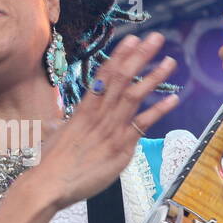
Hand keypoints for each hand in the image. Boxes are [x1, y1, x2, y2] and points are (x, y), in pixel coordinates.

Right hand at [30, 31, 179, 209]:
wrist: (49, 184)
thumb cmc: (49, 163)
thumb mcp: (54, 136)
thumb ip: (62, 127)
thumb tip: (56, 126)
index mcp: (83, 109)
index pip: (104, 74)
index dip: (120, 55)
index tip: (132, 39)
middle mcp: (99, 114)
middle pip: (122, 78)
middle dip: (140, 56)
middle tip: (156, 38)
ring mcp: (111, 130)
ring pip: (134, 96)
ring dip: (153, 77)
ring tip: (169, 62)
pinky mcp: (120, 147)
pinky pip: (142, 125)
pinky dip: (158, 111)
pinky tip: (173, 99)